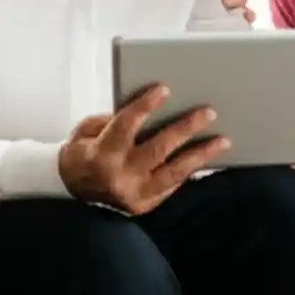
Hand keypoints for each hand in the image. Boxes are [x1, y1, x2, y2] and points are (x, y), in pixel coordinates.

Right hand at [58, 85, 230, 214]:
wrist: (71, 192)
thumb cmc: (81, 153)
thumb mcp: (88, 131)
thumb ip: (116, 119)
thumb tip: (152, 108)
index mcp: (101, 154)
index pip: (126, 125)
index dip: (145, 105)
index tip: (164, 89)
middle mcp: (119, 176)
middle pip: (158, 148)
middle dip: (185, 128)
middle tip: (208, 112)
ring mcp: (134, 195)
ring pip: (174, 172)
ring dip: (201, 154)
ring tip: (222, 140)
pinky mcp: (145, 205)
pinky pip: (173, 185)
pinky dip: (190, 170)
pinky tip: (207, 157)